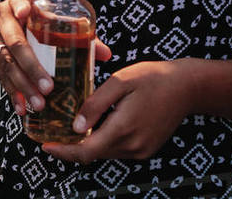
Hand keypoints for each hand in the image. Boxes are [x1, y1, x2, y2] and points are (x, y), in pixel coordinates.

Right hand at [0, 0, 111, 116]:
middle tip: (48, 87)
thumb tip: (106, 54)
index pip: (18, 0)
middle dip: (32, 67)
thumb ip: (73, 34)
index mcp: (17, 2)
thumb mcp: (44, 22)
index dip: (21, 6)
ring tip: (39, 104)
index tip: (25, 13)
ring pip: (5, 62)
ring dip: (23, 86)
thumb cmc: (28, 24)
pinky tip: (22, 107)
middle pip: (15, 42)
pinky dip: (12, 92)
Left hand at [43, 59, 192, 163]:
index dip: (63, 152)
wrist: (187, 87)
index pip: (86, 151)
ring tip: (69, 128)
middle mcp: (133, 145)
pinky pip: (117, 149)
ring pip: (105, 153)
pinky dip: (103, 142)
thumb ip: (95, 105)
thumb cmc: (152, 78)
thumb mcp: (119, 82)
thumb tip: (76, 126)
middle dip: (71, 147)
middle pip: (93, 154)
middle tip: (52, 134)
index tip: (45, 146)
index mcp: (123, 129)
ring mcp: (141, 150)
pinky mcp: (146, 149)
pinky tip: (95, 127)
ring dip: (87, 144)